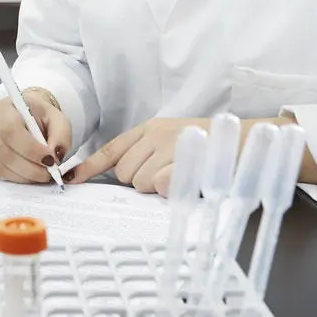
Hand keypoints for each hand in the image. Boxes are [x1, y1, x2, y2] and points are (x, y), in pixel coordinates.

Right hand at [0, 88, 71, 184]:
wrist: (28, 116)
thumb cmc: (40, 116)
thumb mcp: (58, 119)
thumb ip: (61, 136)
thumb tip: (56, 155)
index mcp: (6, 106)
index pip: (11, 128)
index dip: (30, 148)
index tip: (49, 160)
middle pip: (3, 150)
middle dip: (29, 167)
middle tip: (48, 173)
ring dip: (24, 175)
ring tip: (41, 175)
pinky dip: (16, 177)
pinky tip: (30, 175)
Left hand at [68, 117, 209, 194]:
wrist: (246, 139)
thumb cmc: (210, 146)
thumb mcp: (174, 142)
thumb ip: (148, 156)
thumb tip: (125, 176)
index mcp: (150, 129)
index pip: (111, 150)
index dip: (89, 167)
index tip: (71, 179)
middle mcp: (156, 134)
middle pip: (123, 172)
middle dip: (139, 180)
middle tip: (166, 174)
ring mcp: (169, 146)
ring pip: (140, 182)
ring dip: (155, 186)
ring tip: (181, 174)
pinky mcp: (183, 159)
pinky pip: (161, 184)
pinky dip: (168, 187)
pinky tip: (184, 179)